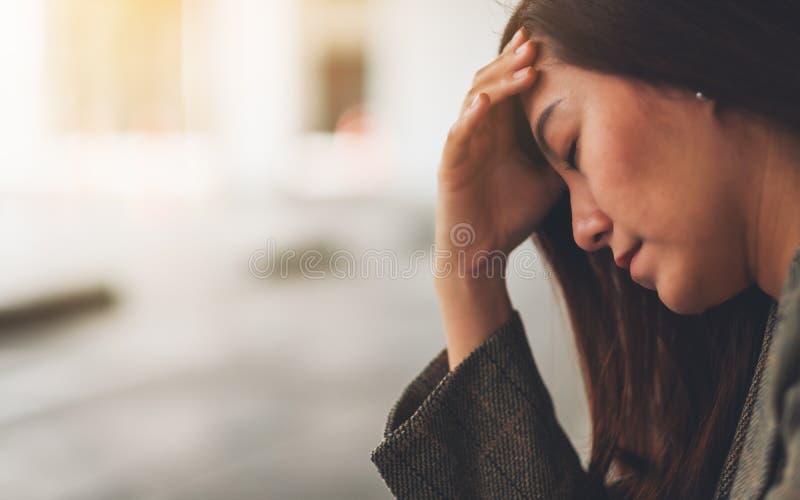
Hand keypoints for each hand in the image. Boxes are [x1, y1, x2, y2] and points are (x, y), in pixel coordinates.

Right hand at [434, 27, 565, 369]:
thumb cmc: (513, 216)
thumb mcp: (550, 180)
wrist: (482, 253)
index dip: (523, 62)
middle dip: (513, 62)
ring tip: (524, 67)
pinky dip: (470, 116)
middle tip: (536, 44)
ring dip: (499, 82)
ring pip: (475, 99)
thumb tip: (608, 141)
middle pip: (491, 82)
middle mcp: (480, 130)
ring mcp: (464, 144)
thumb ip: (567, 156)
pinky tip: (485, 102)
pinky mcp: (450, 163)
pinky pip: (458, 134)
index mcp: (502, 129)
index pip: (510, 85)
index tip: (545, 42)